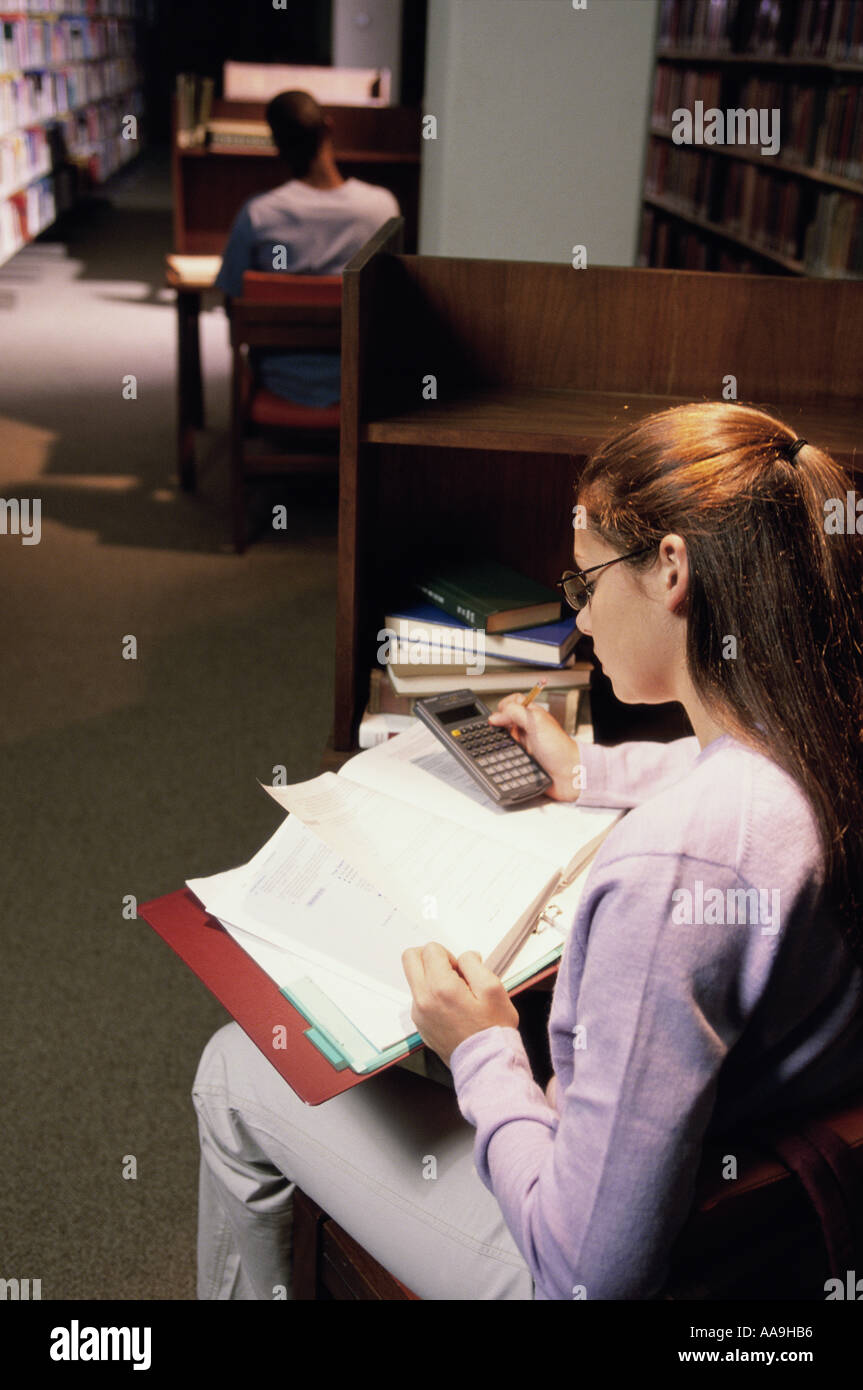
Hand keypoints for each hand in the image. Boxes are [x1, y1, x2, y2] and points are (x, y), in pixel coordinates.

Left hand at [401, 942, 518, 1067]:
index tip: (462, 970)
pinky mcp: (420, 1024)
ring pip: (414, 978)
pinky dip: (432, 995)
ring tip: (456, 994)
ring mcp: (419, 1013)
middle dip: (430, 958)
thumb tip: (465, 957)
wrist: (485, 1064)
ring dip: (431, 977)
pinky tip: (452, 1008)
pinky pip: (419, 998)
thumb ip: (474, 965)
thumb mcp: (493, 989)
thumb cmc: (492, 1029)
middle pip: (410, 958)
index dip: (449, 954)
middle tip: (451, 971)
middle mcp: (423, 999)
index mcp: (440, 988)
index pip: (430, 950)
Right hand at [489, 695, 582, 801]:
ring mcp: (525, 743)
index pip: (515, 701)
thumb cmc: (559, 748)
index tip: (500, 714)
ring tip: (501, 743)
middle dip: (500, 723)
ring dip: (501, 740)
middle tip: (498, 729)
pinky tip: (504, 754)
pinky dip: (503, 753)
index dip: (506, 704)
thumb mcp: (536, 722)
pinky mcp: (522, 757)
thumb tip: (495, 716)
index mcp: (534, 715)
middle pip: (507, 718)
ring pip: (505, 736)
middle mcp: (529, 727)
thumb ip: (516, 713)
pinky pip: (506, 752)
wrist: (567, 774)